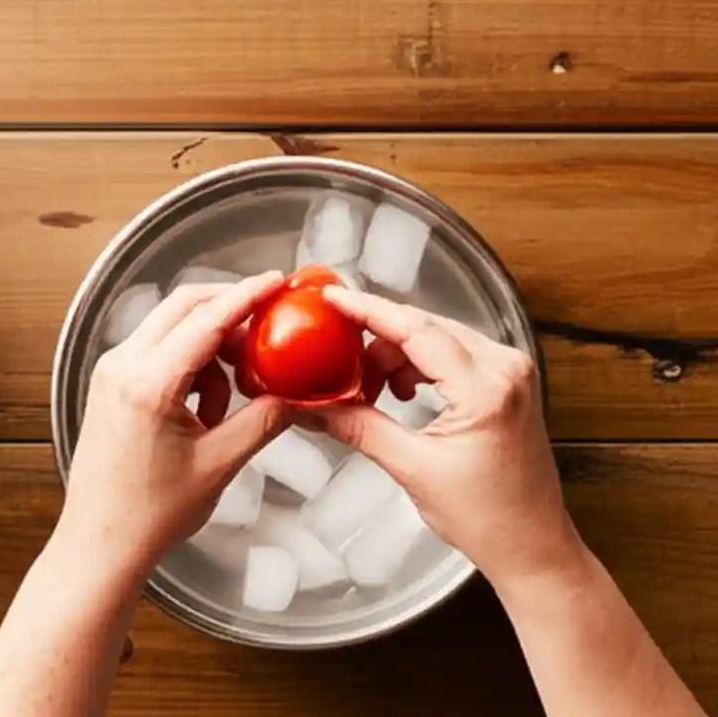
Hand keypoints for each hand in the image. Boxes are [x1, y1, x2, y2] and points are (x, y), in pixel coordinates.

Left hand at [62, 273, 297, 565]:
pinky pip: (156, 350)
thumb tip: (297, 394)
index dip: (247, 296)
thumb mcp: (219, 464)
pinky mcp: (109, 383)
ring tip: (226, 403)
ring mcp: (109, 372)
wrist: (101, 543)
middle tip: (266, 333)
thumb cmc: (149, 514)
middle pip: (183, 307)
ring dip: (209, 347)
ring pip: (171, 328)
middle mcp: (121, 367)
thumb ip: (262, 420)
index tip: (276, 281)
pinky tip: (203, 408)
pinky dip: (188, 364)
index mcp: (148, 384)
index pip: (206, 319)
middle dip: (229, 312)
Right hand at [312, 286, 582, 585]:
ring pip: (437, 337)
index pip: (416, 329)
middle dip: (377, 337)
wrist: (532, 546)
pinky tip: (398, 389)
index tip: (333, 298)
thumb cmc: (488, 518)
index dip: (368, 310)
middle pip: (425, 327)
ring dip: (397, 354)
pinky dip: (419, 363)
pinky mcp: (509, 382)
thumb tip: (313, 406)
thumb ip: (359, 426)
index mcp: (486, 388)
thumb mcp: (411, 468)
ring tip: (368, 387)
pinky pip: (453, 354)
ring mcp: (512, 372)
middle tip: (335, 351)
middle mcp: (506, 368)